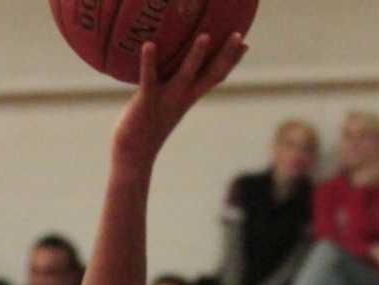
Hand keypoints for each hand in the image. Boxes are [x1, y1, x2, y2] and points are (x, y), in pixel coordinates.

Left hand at [108, 32, 250, 173]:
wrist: (134, 155)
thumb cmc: (146, 127)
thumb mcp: (164, 105)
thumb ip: (170, 89)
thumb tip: (170, 74)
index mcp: (188, 98)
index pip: (215, 77)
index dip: (230, 61)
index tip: (245, 44)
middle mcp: (182, 98)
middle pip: (210, 74)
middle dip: (226, 55)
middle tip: (238, 34)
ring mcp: (165, 99)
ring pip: (185, 75)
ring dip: (196, 57)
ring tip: (204, 36)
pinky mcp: (145, 101)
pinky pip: (148, 79)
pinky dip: (148, 62)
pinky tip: (149, 45)